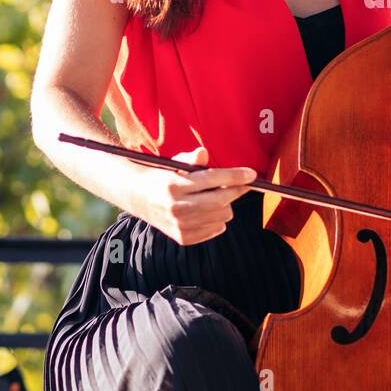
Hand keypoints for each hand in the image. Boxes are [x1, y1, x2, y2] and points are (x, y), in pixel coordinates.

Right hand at [128, 145, 255, 244]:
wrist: (138, 197)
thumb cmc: (164, 175)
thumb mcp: (174, 162)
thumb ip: (191, 159)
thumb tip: (203, 153)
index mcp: (174, 185)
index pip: (213, 179)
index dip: (236, 176)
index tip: (252, 175)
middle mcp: (176, 207)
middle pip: (221, 201)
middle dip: (237, 191)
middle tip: (243, 185)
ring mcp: (179, 225)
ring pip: (222, 216)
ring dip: (226, 205)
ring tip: (216, 196)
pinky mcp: (183, 238)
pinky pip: (216, 229)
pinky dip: (218, 219)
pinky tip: (209, 210)